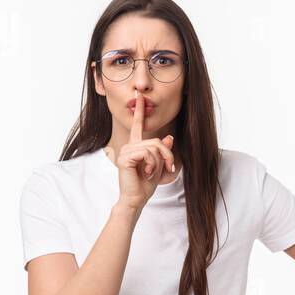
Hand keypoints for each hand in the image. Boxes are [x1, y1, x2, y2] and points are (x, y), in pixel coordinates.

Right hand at [114, 89, 175, 210]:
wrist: (135, 199)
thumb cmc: (145, 185)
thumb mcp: (159, 166)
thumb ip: (163, 151)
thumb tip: (169, 137)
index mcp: (136, 146)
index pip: (138, 125)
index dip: (140, 110)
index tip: (139, 95)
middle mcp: (129, 146)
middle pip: (156, 141)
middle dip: (167, 155)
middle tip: (169, 168)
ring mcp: (125, 151)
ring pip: (153, 147)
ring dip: (160, 161)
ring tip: (153, 172)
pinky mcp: (125, 157)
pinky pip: (147, 153)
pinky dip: (152, 164)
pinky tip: (146, 172)